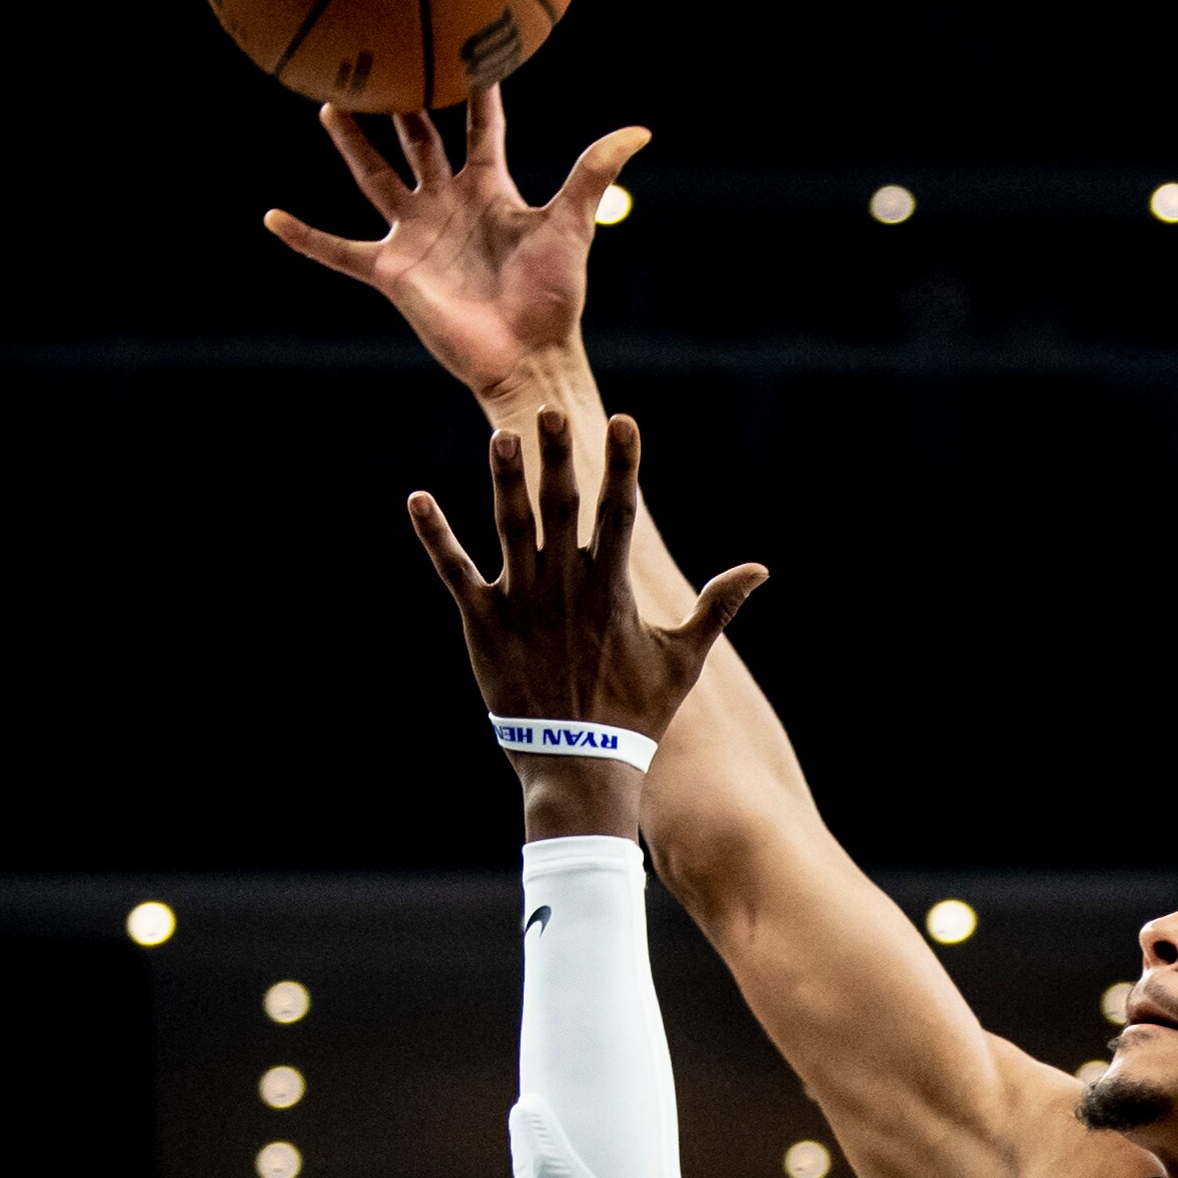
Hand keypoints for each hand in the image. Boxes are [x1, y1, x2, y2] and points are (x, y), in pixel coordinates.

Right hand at [264, 87, 638, 397]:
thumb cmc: (553, 296)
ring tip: (326, 102)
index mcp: (489, 189)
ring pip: (375, 177)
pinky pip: (340, 251)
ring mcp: (417, 236)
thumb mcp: (572, 224)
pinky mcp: (393, 272)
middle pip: (417, 140)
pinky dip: (305, 237)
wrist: (528, 356)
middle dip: (400, 99)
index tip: (462, 36)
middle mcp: (448, 205)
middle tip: (378, 50)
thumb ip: (593, 172)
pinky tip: (271, 217)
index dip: (473, 86)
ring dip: (351, 144)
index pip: (478, 125)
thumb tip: (640, 129)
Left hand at [410, 409, 765, 759]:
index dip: (623, 465)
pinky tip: (417, 500)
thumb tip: (760, 569)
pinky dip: (435, 535)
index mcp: (612, 589)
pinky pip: (454, 571)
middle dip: (558, 458)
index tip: (624, 421)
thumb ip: (717, 607)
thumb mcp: (683, 659)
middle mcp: (566, 587)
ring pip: (510, 528)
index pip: (620, 512)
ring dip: (503, 481)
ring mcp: (522, 603)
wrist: (581, 765)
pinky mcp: (483, 624)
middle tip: (547, 411)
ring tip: (499, 437)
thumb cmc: (635, 714)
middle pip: (562, 507)